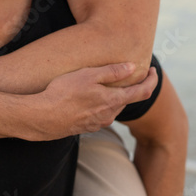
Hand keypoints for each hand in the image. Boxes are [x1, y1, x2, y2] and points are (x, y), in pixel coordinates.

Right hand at [28, 63, 157, 139]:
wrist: (41, 117)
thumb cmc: (63, 93)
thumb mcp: (88, 75)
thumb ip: (112, 72)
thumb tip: (133, 67)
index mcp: (113, 101)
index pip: (143, 92)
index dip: (152, 80)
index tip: (154, 71)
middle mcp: (109, 115)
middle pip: (127, 99)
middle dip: (131, 86)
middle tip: (129, 71)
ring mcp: (97, 123)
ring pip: (113, 107)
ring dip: (114, 95)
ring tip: (106, 82)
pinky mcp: (85, 128)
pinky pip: (100, 114)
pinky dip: (101, 104)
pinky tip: (88, 96)